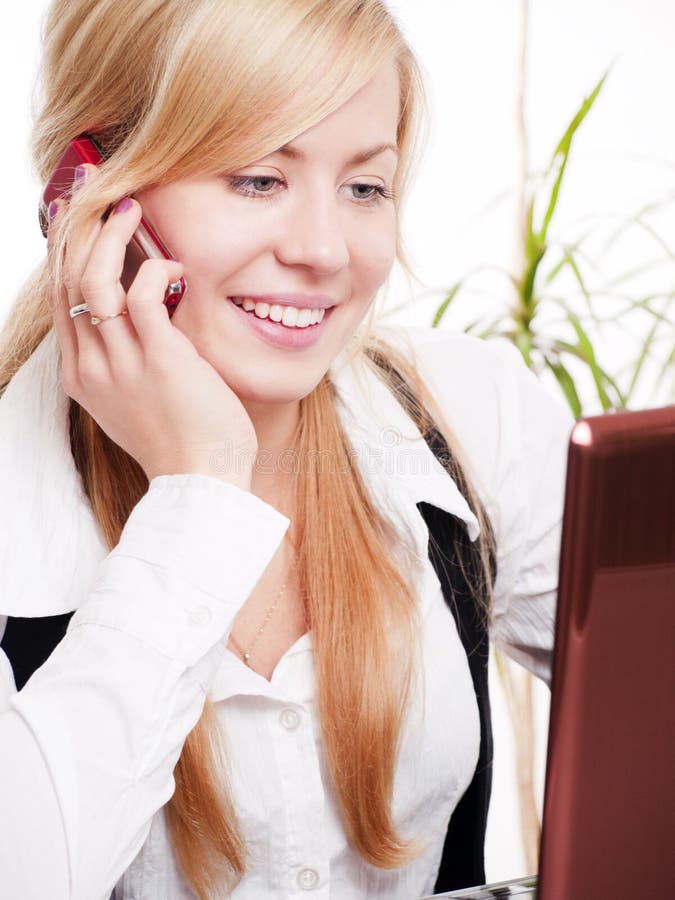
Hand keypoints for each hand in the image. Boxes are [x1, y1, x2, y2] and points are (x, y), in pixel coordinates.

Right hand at [47, 166, 257, 489]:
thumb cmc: (181, 439)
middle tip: (100, 191)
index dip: (65, 249)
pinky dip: (157, 268)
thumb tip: (137, 307)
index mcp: (81, 375)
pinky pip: (144, 292)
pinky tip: (176, 266)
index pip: (59, 296)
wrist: (202, 482)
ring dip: (111, 234)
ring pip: (94, 278)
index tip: (78, 213)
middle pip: (65, 278)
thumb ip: (125, 357)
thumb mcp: (136, 398)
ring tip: (134, 209)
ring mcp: (120, 363)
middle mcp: (90, 366)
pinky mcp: (159, 359)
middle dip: (78, 226)